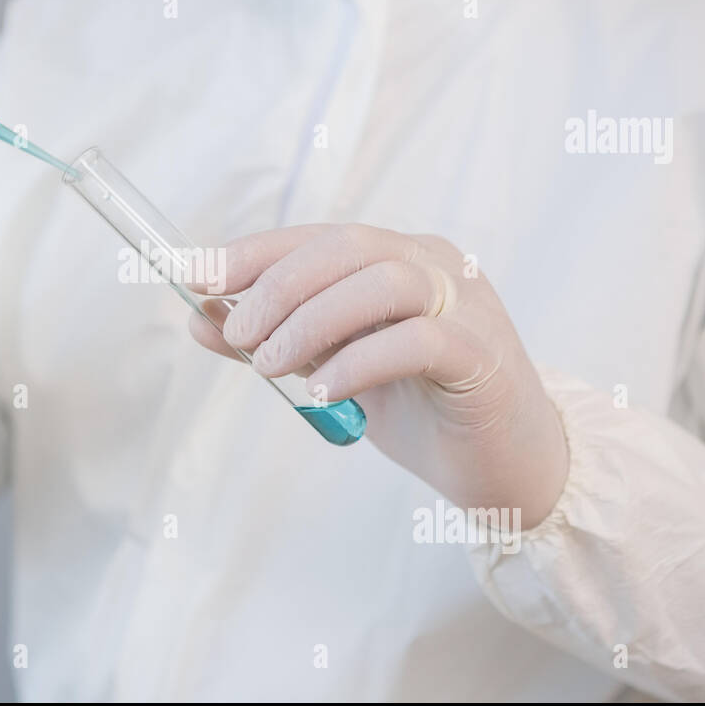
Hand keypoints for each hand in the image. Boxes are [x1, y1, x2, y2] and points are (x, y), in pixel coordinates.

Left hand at [189, 224, 568, 525]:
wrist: (506, 467)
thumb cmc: (421, 411)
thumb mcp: (333, 369)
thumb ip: (277, 340)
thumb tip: (200, 320)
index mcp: (399, 258)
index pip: (319, 237)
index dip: (255, 252)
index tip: (198, 275)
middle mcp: (435, 266)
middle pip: (348, 248)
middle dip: (279, 286)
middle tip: (241, 336)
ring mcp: (466, 305)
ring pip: (382, 281)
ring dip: (313, 320)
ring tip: (273, 367)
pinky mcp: (483, 355)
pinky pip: (416, 340)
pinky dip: (358, 361)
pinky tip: (323, 390)